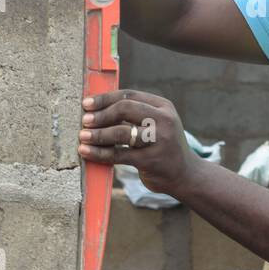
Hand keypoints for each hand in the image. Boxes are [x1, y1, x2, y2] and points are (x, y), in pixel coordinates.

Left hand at [77, 88, 202, 195]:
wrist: (185, 175)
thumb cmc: (163, 147)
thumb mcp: (157, 124)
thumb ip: (136, 115)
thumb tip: (97, 109)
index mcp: (163, 107)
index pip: (130, 95)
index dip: (105, 98)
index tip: (87, 104)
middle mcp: (164, 120)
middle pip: (125, 109)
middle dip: (101, 114)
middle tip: (84, 121)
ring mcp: (159, 140)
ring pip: (121, 132)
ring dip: (98, 134)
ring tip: (83, 136)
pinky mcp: (151, 160)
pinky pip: (119, 154)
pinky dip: (100, 152)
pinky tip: (86, 151)